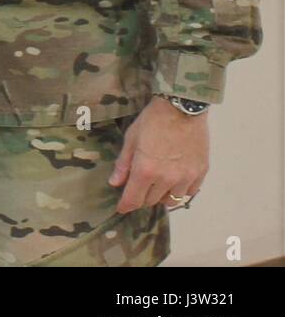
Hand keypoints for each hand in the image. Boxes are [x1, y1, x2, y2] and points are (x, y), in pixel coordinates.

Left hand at [109, 97, 209, 213]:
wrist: (182, 108)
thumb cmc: (152, 121)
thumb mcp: (131, 139)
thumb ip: (123, 164)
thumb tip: (115, 184)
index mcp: (146, 170)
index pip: (134, 199)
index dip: (126, 205)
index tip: (122, 208)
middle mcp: (167, 179)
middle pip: (151, 201)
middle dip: (141, 196)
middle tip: (138, 186)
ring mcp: (186, 178)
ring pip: (171, 200)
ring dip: (161, 196)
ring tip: (156, 184)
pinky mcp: (200, 174)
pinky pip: (188, 193)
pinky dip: (179, 191)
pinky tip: (174, 181)